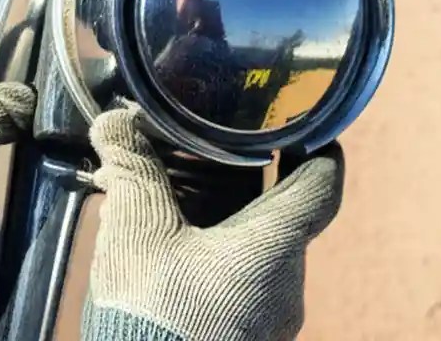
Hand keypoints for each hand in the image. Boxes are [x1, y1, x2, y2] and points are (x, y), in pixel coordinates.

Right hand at [82, 108, 343, 340]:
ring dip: (219, 231)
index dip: (318, 149)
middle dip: (243, 188)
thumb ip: (133, 168)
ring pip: (256, 257)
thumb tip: (116, 121)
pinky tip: (162, 264)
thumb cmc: (153, 313)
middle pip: (283, 218)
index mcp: (277, 245)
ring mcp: (270, 326)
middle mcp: (287, 286)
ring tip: (165, 216)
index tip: (301, 130)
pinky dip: (209, 268)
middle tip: (205, 164)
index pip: (324, 183)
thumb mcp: (137, 229)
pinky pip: (238, 294)